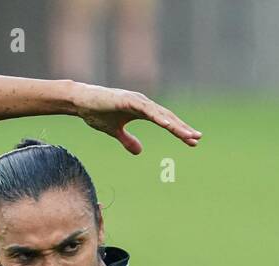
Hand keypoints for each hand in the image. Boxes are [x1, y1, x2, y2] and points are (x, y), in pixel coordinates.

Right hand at [72, 84, 201, 154]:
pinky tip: (168, 125)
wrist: (81, 101)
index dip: (179, 131)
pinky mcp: (127, 101)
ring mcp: (136, 101)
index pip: (165, 122)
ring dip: (175, 125)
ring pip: (160, 114)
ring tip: (188, 135)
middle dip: (182, 129)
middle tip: (197, 139)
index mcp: (143, 111)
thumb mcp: (114, 132)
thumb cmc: (97, 113)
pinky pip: (146, 110)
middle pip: (167, 118)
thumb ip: (128, 140)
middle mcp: (143, 104)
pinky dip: (158, 117)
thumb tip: (140, 151)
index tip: (192, 141)